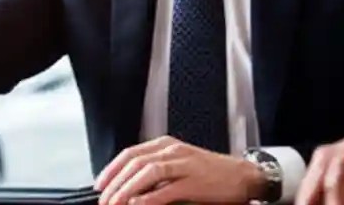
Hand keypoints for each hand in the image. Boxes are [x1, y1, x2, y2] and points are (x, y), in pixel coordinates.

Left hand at [95, 137, 263, 204]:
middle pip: (134, 163)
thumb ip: (156, 170)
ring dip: (127, 190)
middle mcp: (173, 151)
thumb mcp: (179, 164)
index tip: (100, 184)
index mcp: (166, 145)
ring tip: (115, 203)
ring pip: (147, 173)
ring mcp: (184, 165)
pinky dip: (148, 198)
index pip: (130, 153)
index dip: (111, 169)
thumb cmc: (210, 173)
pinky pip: (166, 190)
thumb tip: (129, 184)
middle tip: (104, 200)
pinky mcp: (195, 183)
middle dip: (115, 183)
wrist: (243, 176)